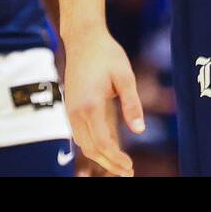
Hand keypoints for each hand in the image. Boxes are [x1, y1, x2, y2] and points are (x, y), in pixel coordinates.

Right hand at [62, 26, 143, 176]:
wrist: (83, 39)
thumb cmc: (107, 55)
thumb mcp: (125, 77)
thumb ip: (132, 104)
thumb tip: (140, 131)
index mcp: (90, 105)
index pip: (102, 142)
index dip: (115, 158)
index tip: (130, 167)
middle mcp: (76, 112)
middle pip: (90, 148)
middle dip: (108, 163)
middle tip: (128, 172)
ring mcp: (70, 110)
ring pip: (83, 143)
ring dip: (100, 156)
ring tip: (120, 164)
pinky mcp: (71, 107)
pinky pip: (80, 134)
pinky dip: (93, 145)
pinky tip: (107, 148)